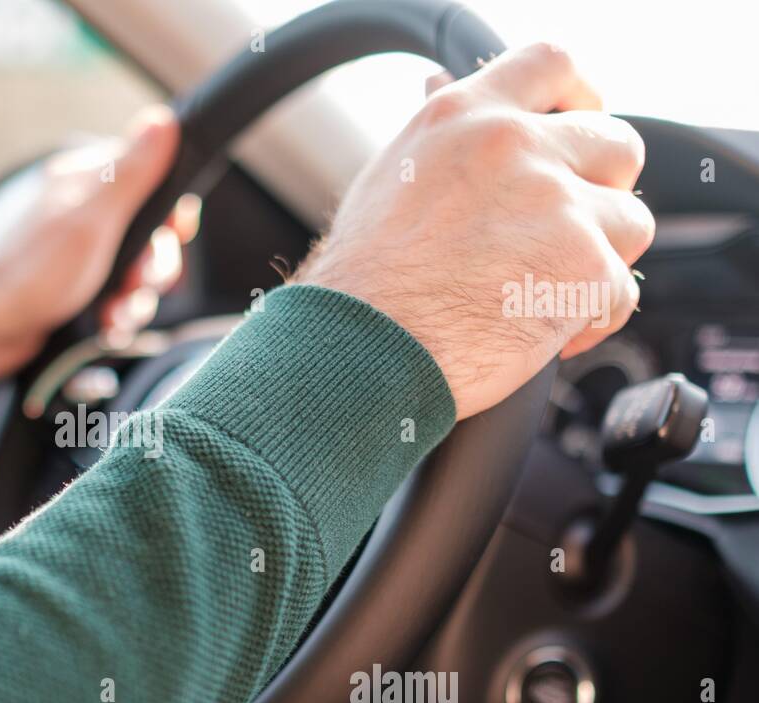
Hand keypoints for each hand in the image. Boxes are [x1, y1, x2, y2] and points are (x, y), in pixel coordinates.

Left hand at [0, 106, 192, 384]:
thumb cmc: (31, 273)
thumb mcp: (89, 221)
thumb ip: (130, 174)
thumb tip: (163, 120)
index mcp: (89, 183)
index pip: (153, 177)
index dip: (172, 208)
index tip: (177, 232)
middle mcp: (88, 214)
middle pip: (154, 233)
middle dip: (154, 266)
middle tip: (138, 281)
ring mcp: (85, 254)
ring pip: (140, 273)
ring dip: (137, 299)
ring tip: (116, 314)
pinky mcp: (82, 289)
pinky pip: (121, 300)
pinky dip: (120, 316)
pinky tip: (108, 327)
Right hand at [293, 42, 653, 419]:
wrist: (359, 352)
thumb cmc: (360, 284)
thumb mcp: (388, 181)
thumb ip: (440, 139)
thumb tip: (442, 85)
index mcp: (464, 117)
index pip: (551, 64)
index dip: (580, 95)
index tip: (582, 119)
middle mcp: (514, 148)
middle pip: (615, 144)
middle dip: (603, 190)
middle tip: (567, 231)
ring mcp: (556, 206)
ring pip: (629, 223)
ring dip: (598, 260)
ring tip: (543, 294)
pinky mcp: (584, 269)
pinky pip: (620, 292)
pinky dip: (590, 320)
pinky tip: (542, 334)